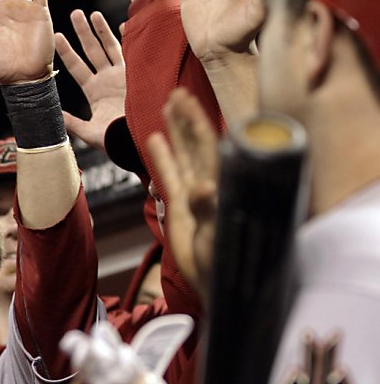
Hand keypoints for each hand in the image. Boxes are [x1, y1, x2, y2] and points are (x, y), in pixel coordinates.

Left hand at [57, 10, 125, 149]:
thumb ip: (72, 123)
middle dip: (83, 32)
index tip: (56, 35)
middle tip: (74, 13)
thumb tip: (54, 113)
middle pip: (92, 50)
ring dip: (102, 30)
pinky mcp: (138, 75)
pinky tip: (124, 24)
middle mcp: (106, 79)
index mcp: (93, 90)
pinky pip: (132, 53)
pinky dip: (129, 39)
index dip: (67, 51)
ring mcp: (122, 75)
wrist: (139, 141)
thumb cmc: (115, 140)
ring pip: (110, 47)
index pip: (76, 66)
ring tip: (92, 13)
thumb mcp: (90, 132)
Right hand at [147, 88, 219, 294]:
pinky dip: (163, 158)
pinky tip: (155, 140)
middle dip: (187, 118)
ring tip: (169, 106)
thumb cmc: (226, 264)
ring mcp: (195, 196)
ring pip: (184, 155)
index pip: (207, 146)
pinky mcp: (183, 209)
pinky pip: (170, 176)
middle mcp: (209, 186)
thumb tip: (202, 188)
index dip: (196, 123)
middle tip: (177, 93)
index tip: (186, 100)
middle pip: (197, 144)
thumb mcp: (218, 237)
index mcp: (220, 187)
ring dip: (176, 131)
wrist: (221, 290)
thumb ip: (210, 211)